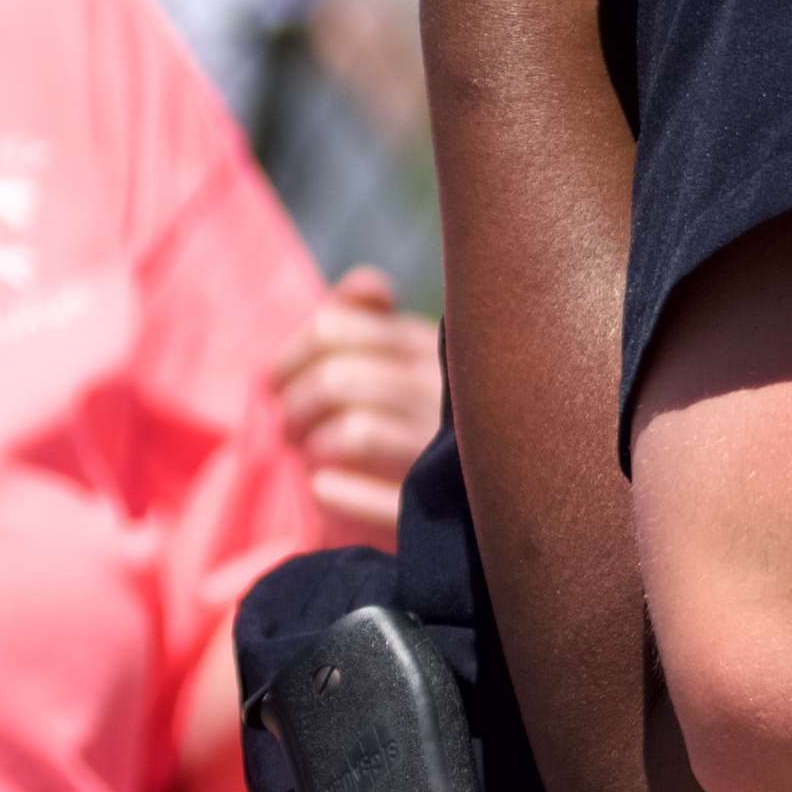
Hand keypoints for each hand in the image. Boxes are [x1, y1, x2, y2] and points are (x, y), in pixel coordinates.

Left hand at [274, 266, 446, 533]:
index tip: (278, 380)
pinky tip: (323, 487)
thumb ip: (375, 315)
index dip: (291, 354)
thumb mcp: (414, 352)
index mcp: (429, 345)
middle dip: (293, 402)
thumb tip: (364, 283)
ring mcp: (444, 450)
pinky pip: (384, 500)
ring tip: (306, 453)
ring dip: (314, 443)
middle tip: (286, 425)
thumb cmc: (436, 409)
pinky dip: (343, 493)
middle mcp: (440, 391)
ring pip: (354, 431)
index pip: (333, 329)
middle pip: (336, 378)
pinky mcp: (443, 507)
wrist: (514, 481)